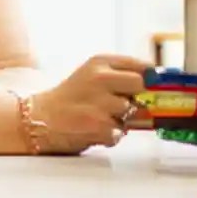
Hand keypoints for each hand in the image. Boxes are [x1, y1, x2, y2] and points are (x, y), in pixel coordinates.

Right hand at [30, 54, 146, 153]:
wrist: (40, 118)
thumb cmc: (71, 98)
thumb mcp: (93, 74)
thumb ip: (121, 74)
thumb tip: (156, 83)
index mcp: (100, 62)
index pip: (143, 65)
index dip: (153, 79)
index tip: (155, 87)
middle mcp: (100, 78)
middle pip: (142, 85)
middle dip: (137, 97)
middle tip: (124, 104)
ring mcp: (99, 102)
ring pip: (132, 111)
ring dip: (122, 119)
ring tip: (101, 117)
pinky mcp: (97, 126)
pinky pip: (120, 132)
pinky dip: (111, 136)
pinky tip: (94, 129)